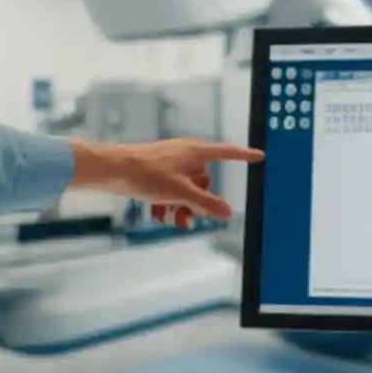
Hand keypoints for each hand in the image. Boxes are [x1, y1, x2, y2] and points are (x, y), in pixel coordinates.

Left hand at [70, 138, 262, 222]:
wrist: (112, 170)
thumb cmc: (147, 174)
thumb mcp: (181, 193)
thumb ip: (206, 203)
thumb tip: (227, 212)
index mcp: (195, 152)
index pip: (227, 153)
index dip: (243, 156)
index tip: (259, 156)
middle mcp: (184, 154)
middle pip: (203, 180)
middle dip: (199, 201)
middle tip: (192, 216)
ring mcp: (169, 163)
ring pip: (186, 188)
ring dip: (183, 206)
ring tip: (174, 219)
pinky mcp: (156, 172)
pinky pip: (171, 190)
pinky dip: (169, 203)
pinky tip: (160, 215)